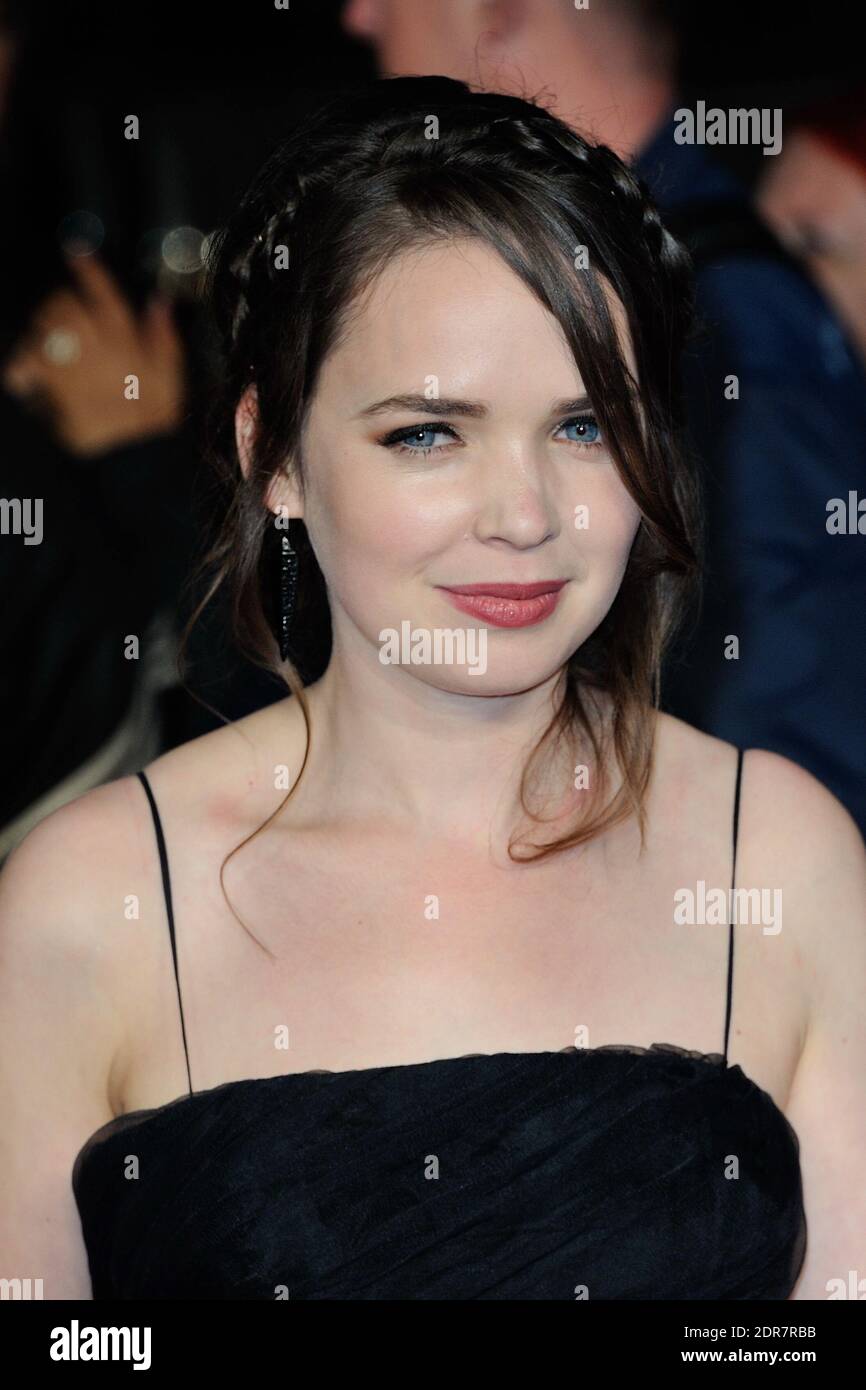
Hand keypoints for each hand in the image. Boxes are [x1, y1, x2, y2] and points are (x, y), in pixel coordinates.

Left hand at [1, 248, 185, 455]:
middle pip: (66, 305)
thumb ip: (164, 335)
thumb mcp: (171, 376)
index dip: (88, 267)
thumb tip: (159, 301)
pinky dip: (25, 362)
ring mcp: (74, 364)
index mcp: (127, 339)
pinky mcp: (56, 387)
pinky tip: (27, 372)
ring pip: (46, 328)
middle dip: (60, 303)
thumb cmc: (154, 419)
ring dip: (42, 330)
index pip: (104, 291)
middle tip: (62, 314)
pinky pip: (32, 360)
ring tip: (47, 342)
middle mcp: (97, 345)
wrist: (135, 456)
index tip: (76, 251)